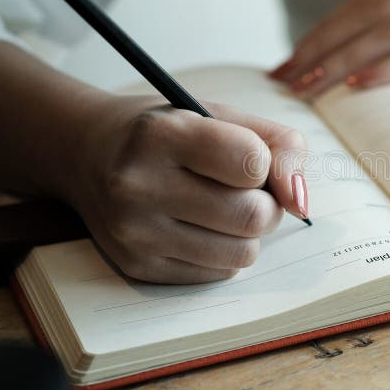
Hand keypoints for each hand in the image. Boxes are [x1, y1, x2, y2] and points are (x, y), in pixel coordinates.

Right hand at [65, 95, 307, 283]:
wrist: (89, 155)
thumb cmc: (170, 131)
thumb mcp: (223, 116)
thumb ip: (279, 146)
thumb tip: (301, 202)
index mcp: (161, 135)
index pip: (252, 163)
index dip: (264, 163)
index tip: (248, 157)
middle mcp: (139, 186)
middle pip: (254, 217)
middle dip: (266, 204)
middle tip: (244, 189)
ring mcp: (134, 233)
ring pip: (243, 253)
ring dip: (247, 232)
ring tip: (221, 207)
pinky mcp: (137, 267)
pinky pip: (219, 273)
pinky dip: (223, 251)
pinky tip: (197, 226)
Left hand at [270, 0, 389, 95]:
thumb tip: (389, 46)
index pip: (365, 3)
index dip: (323, 30)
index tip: (292, 57)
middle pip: (366, 17)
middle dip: (319, 48)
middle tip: (283, 77)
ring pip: (388, 35)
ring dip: (341, 62)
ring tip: (307, 86)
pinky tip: (359, 85)